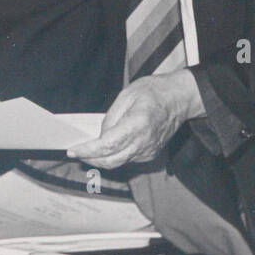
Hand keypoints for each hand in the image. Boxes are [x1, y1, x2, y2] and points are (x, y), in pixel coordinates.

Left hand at [66, 71, 203, 168]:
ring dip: (101, 158)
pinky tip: (106, 147)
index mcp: (138, 124)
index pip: (108, 145)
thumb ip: (111, 118)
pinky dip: (115, 155)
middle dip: (91, 159)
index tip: (73, 150)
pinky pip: (127, 159)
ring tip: (87, 150)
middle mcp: (144, 142)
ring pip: (118, 162)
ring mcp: (149, 151)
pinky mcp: (150, 154)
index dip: (88, 150)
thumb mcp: (127, 95)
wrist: (180, 98)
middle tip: (76, 152)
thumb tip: (100, 136)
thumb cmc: (155, 92)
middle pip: (111, 160)